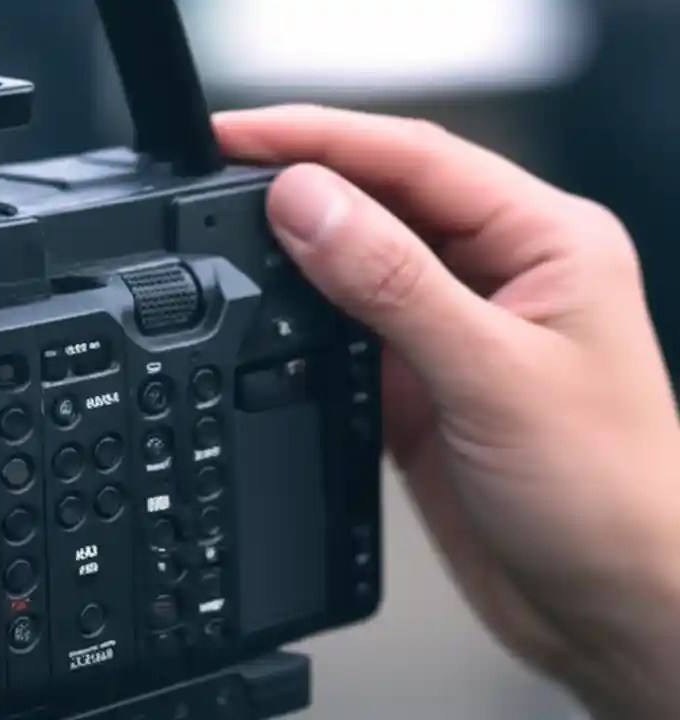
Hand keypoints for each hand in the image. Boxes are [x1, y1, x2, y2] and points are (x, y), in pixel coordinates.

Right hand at [214, 105, 679, 718]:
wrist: (613, 610)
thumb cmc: (610, 494)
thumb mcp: (493, 375)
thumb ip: (392, 284)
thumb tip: (306, 204)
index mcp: (545, 240)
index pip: (416, 157)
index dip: (319, 139)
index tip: (239, 138)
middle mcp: (500, 274)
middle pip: (382, 200)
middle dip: (299, 184)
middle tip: (216, 181)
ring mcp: (457, 331)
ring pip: (358, 265)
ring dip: (295, 253)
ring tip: (224, 239)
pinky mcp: (421, 385)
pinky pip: (346, 332)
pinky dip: (300, 324)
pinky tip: (262, 317)